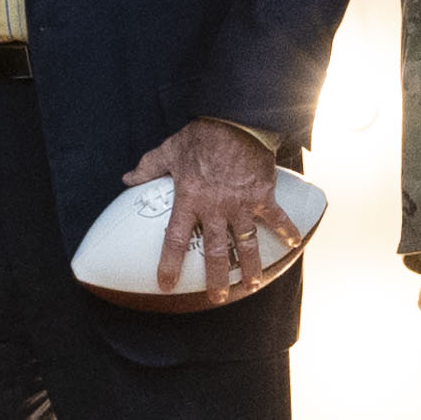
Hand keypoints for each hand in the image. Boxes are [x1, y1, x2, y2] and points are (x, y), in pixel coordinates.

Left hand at [122, 118, 297, 297]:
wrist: (235, 121)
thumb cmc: (200, 136)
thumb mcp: (168, 150)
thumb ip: (148, 167)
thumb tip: (127, 179)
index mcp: (189, 199)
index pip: (175, 239)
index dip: (170, 264)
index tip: (165, 284)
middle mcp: (215, 208)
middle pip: (216, 251)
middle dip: (217, 278)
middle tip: (217, 298)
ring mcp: (241, 204)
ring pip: (246, 243)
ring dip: (251, 266)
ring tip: (252, 285)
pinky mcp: (262, 195)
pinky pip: (276, 218)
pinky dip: (286, 231)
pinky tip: (293, 245)